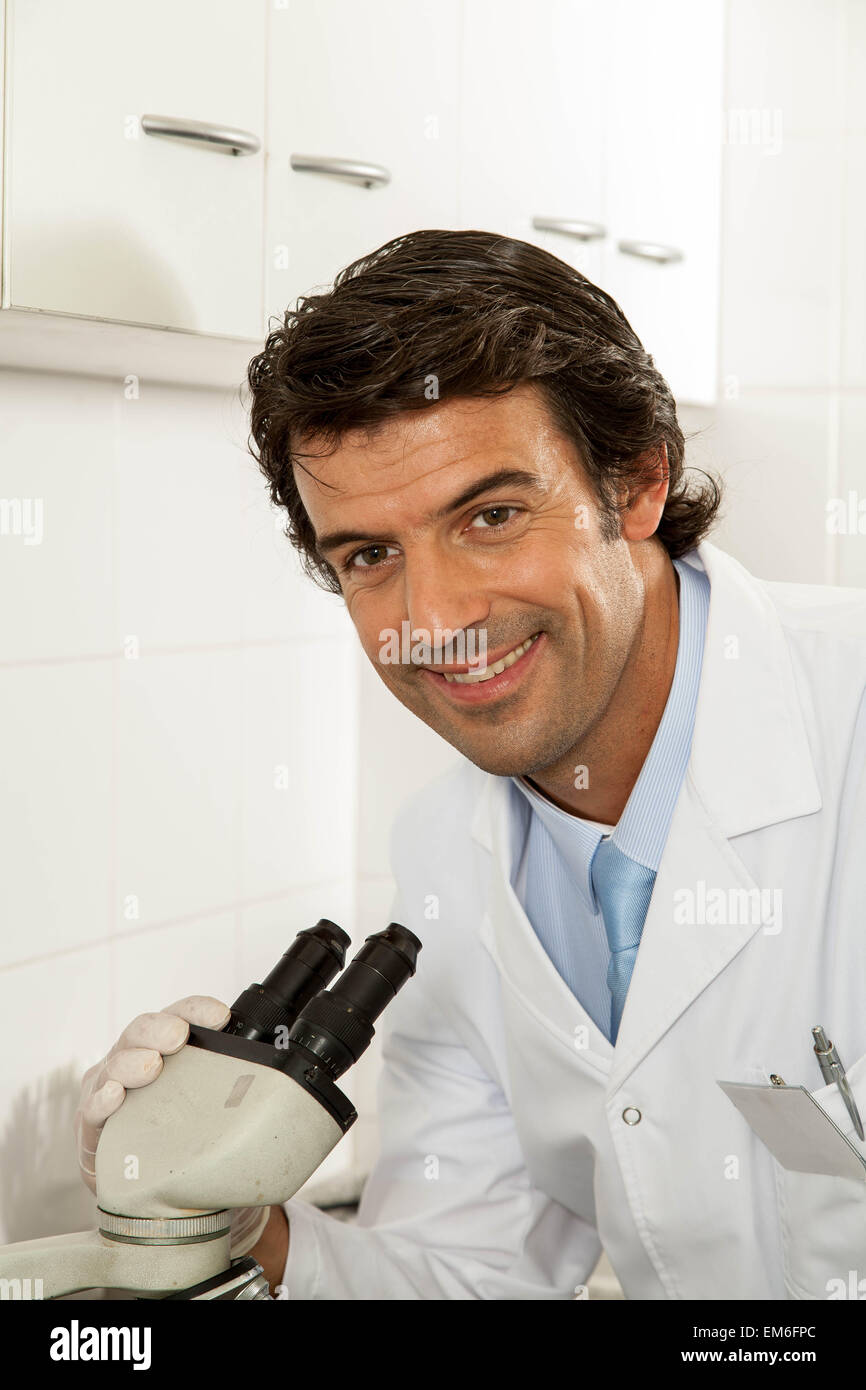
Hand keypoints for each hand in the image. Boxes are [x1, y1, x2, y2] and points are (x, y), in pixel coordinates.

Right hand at [73, 995, 268, 1252]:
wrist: (154, 1185)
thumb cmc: (187, 1131)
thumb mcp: (216, 1106)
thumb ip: (243, 1095)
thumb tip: (308, 1101)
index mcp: (172, 1047)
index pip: (182, 1016)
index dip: (197, 1009)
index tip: (221, 1015)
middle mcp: (140, 1057)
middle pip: (144, 1030)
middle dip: (160, 1028)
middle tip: (177, 1037)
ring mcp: (113, 1085)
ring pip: (116, 1061)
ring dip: (132, 1061)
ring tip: (150, 1066)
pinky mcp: (94, 1121)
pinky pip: (92, 1106)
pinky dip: (102, 1099)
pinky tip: (114, 1098)